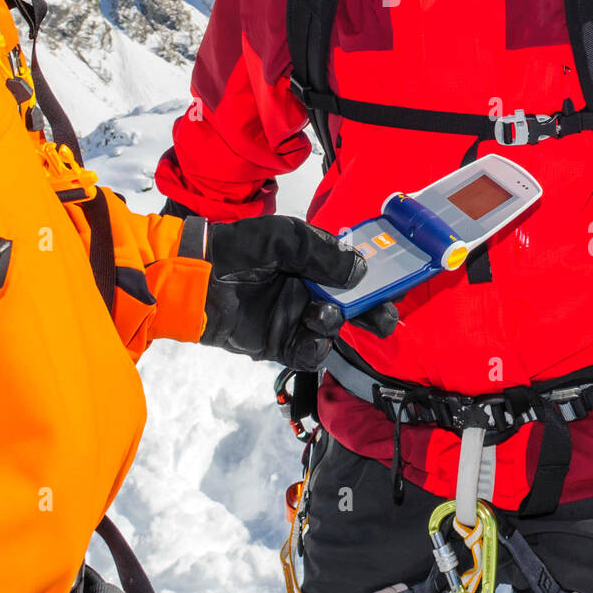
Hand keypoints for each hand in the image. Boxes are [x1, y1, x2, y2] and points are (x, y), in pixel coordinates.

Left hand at [201, 215, 398, 369]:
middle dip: (372, 313)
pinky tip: (309, 336)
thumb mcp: (285, 238)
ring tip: (322, 313)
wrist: (197, 279)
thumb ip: (324, 253)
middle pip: (353, 307)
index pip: (355, 273)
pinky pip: (309, 353)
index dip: (377, 281)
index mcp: (313, 262)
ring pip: (332, 331)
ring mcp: (294, 318)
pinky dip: (315, 348)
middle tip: (382, 318)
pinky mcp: (278, 344)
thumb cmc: (241, 248)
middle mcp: (309, 290)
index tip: (395, 287)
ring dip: (335, 325)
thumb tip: (362, 270)